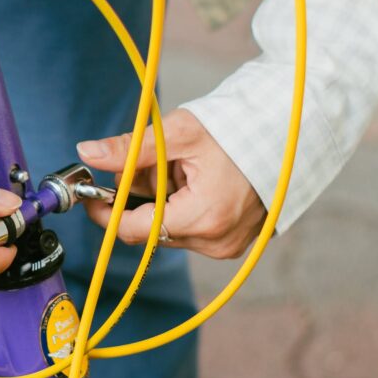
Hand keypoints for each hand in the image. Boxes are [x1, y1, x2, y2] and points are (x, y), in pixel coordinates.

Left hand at [77, 108, 267, 260]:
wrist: (289, 135)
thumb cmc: (237, 130)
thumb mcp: (179, 134)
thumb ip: (130, 149)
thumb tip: (88, 152)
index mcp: (203, 217)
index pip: (134, 230)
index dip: (106, 212)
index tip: (91, 192)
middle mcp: (216, 242)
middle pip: (150, 229)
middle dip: (139, 198)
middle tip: (145, 163)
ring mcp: (227, 246)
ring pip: (168, 230)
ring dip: (161, 201)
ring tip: (181, 167)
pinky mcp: (233, 244)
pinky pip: (191, 231)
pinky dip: (182, 208)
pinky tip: (195, 181)